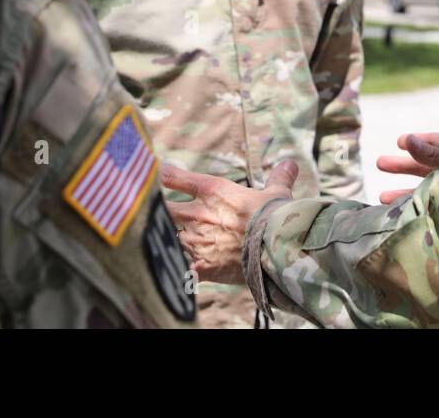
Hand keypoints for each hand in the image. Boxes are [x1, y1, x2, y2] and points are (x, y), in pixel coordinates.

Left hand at [160, 159, 299, 284]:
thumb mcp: (278, 192)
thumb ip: (279, 177)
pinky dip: (174, 269)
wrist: (277, 248)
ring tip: (158, 242)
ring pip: (163, 238)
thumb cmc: (277, 216)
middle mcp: (197, 213)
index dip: (157, 176)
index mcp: (211, 190)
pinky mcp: (199, 266)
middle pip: (160, 208)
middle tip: (148, 213)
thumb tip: (290, 163)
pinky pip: (176, 267)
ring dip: (163, 239)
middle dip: (154, 211)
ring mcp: (195, 241)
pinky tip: (170, 274)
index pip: (172, 177)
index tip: (151, 176)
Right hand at [374, 132, 438, 204]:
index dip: (419, 141)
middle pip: (423, 167)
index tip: (400, 142)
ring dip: (403, 193)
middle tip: (380, 163)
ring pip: (423, 190)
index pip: (436, 142)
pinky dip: (413, 209)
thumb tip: (408, 139)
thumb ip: (430, 153)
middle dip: (402, 166)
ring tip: (382, 197)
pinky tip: (397, 214)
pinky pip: (428, 209)